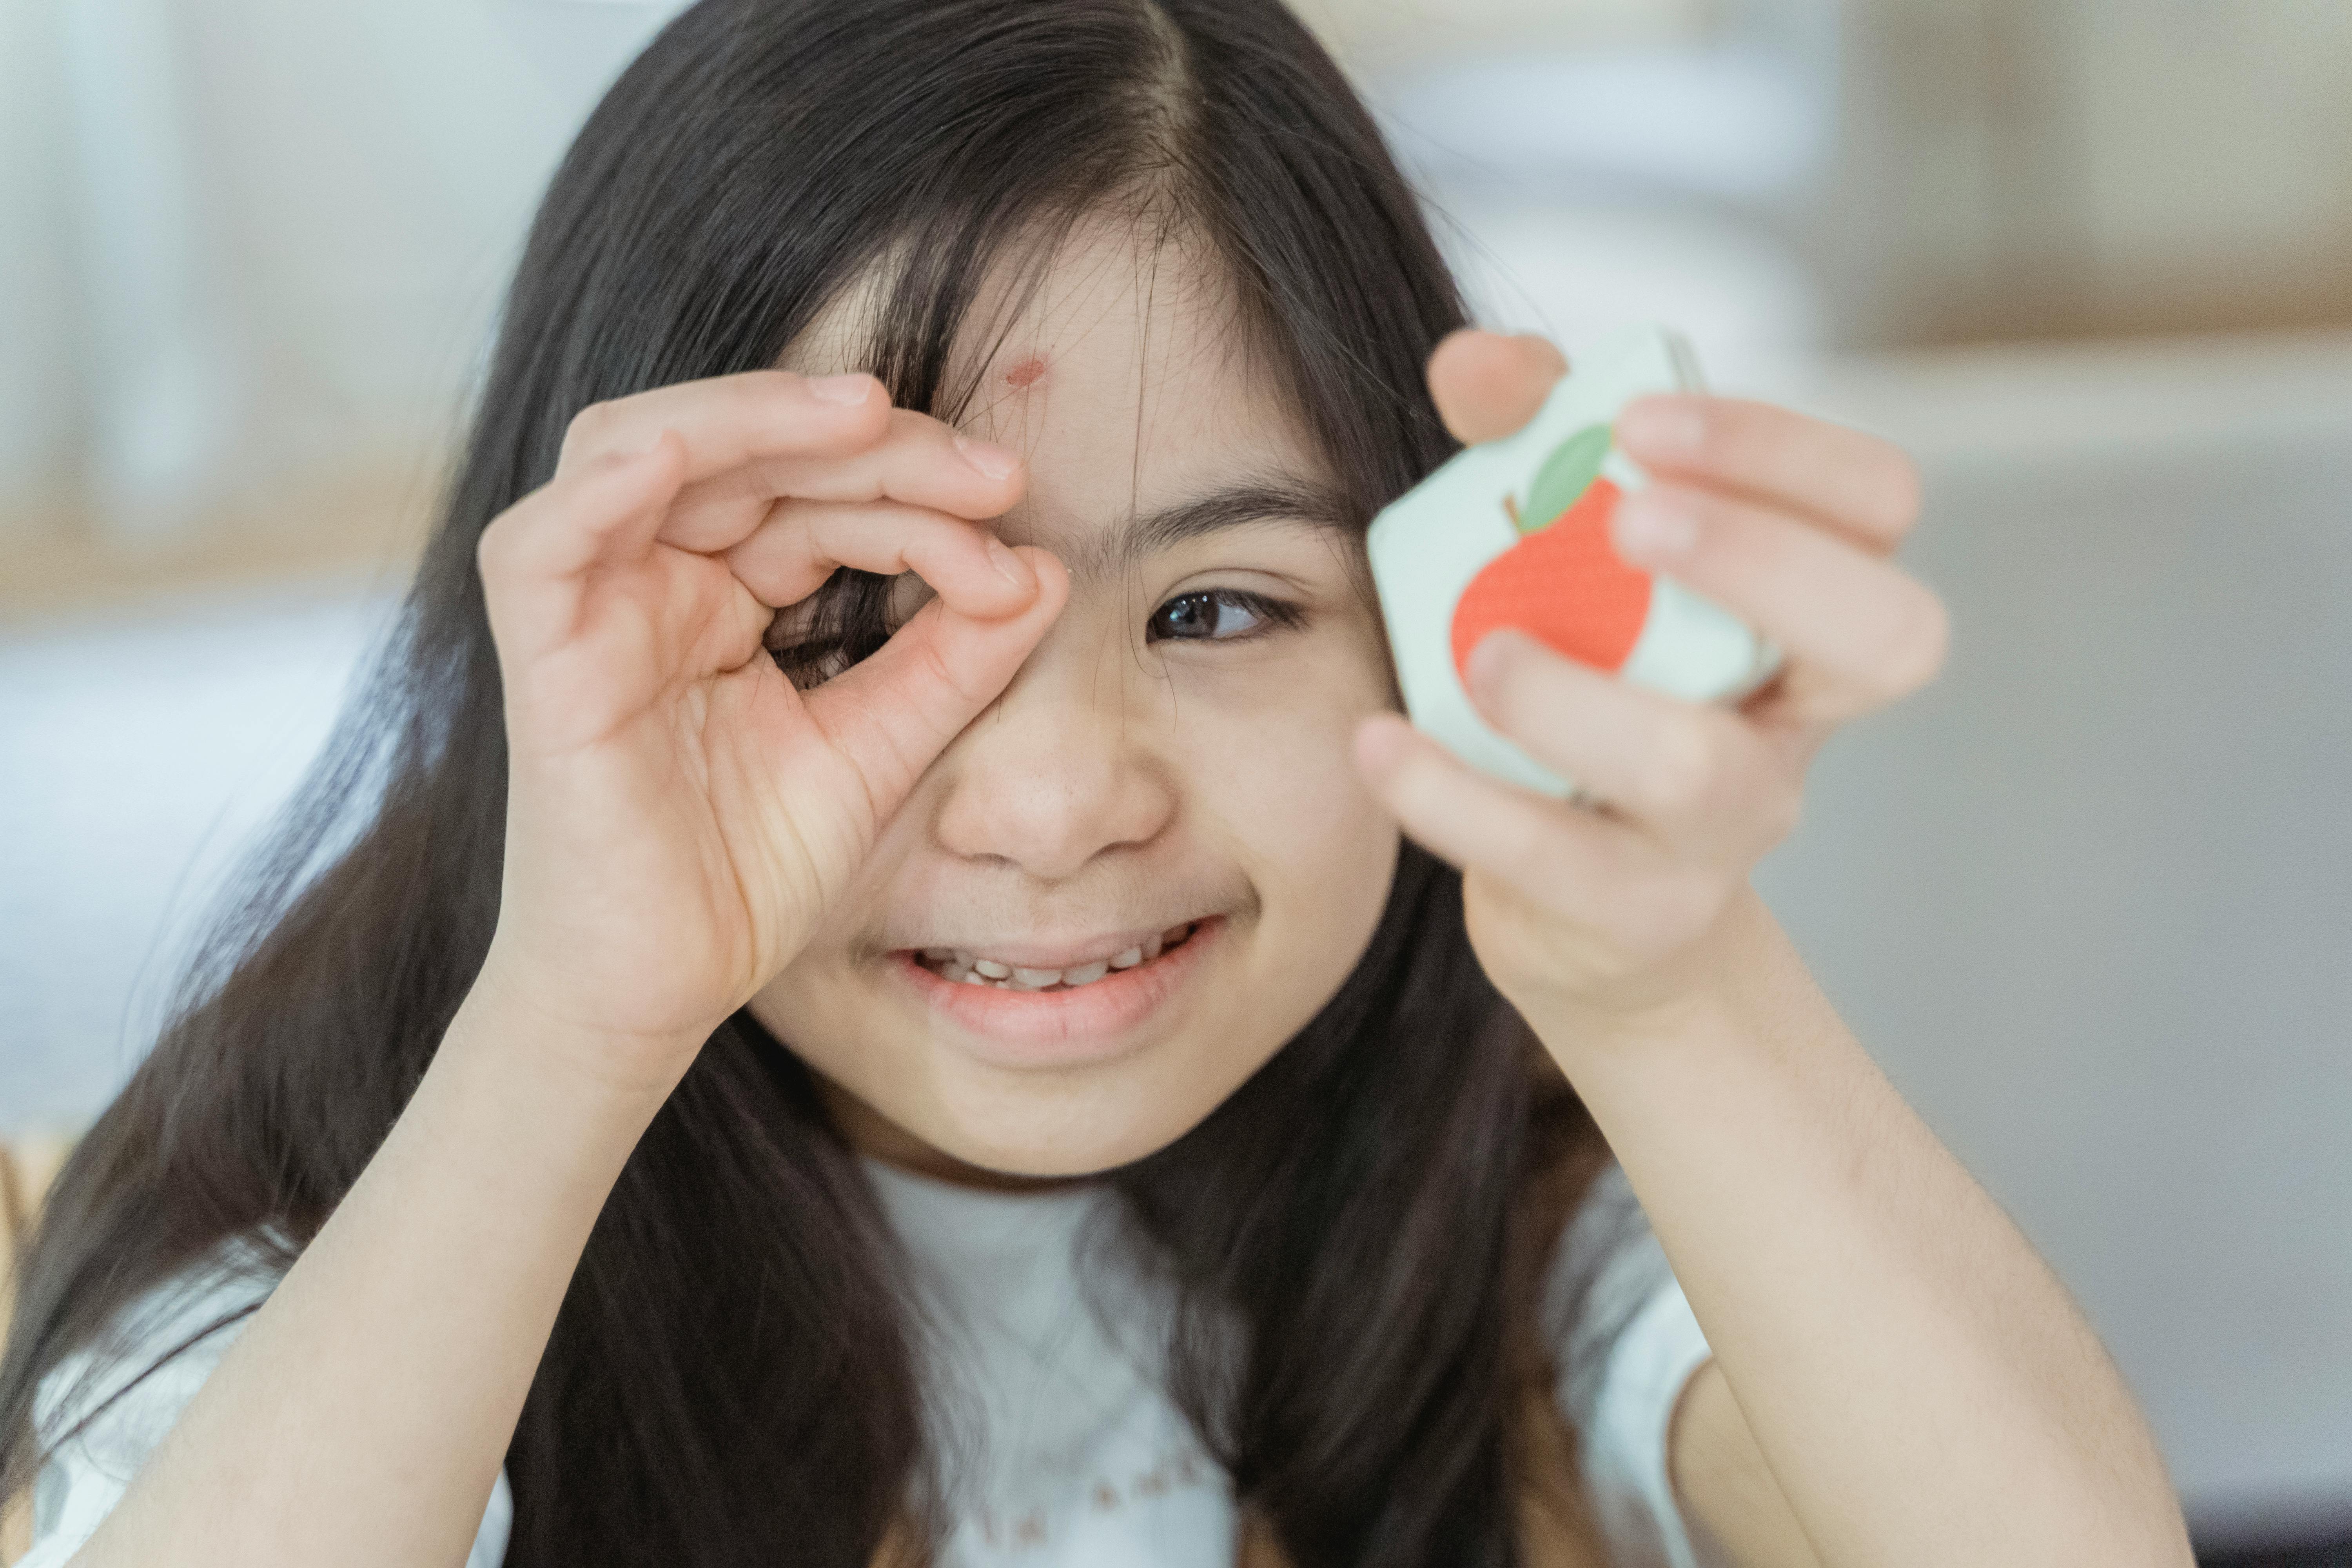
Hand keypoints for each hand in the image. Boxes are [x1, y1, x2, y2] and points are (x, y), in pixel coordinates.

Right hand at [472, 371, 1066, 1086]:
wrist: (664, 991)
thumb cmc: (745, 876)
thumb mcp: (878, 751)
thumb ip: (952, 663)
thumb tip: (1045, 570)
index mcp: (725, 594)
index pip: (820, 496)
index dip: (920, 494)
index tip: (1014, 526)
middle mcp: (655, 583)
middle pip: (747, 453)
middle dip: (870, 445)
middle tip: (987, 470)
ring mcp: (593, 613)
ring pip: (640, 451)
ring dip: (751, 417)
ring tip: (868, 415)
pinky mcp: (544, 663)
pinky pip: (541, 545)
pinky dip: (606, 486)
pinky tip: (683, 455)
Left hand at [1354, 330, 1945, 1036]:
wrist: (1574, 895)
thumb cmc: (1586, 678)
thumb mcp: (1566, 546)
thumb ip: (1533, 434)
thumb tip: (1476, 364)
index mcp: (1809, 606)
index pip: (1875, 505)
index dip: (1781, 453)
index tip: (1643, 419)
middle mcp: (1796, 714)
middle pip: (1884, 635)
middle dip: (1757, 559)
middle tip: (1625, 517)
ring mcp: (1729, 825)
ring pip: (1700, 766)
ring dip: (1577, 695)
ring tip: (1478, 651)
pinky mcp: (1635, 909)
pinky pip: (1554, 858)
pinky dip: (1453, 795)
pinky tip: (1380, 743)